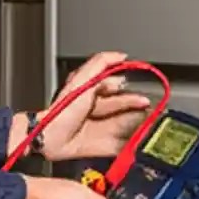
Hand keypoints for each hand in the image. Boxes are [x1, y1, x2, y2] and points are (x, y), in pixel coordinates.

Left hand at [25, 52, 152, 161]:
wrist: (51, 138)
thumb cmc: (62, 110)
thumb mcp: (82, 80)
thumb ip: (100, 63)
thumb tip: (121, 55)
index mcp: (90, 90)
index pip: (115, 83)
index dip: (127, 83)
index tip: (142, 83)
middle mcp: (96, 107)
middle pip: (122, 103)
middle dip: (134, 102)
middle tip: (145, 102)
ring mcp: (100, 126)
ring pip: (125, 121)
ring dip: (137, 120)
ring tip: (147, 118)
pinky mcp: (101, 144)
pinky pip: (122, 142)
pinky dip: (132, 141)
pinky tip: (140, 136)